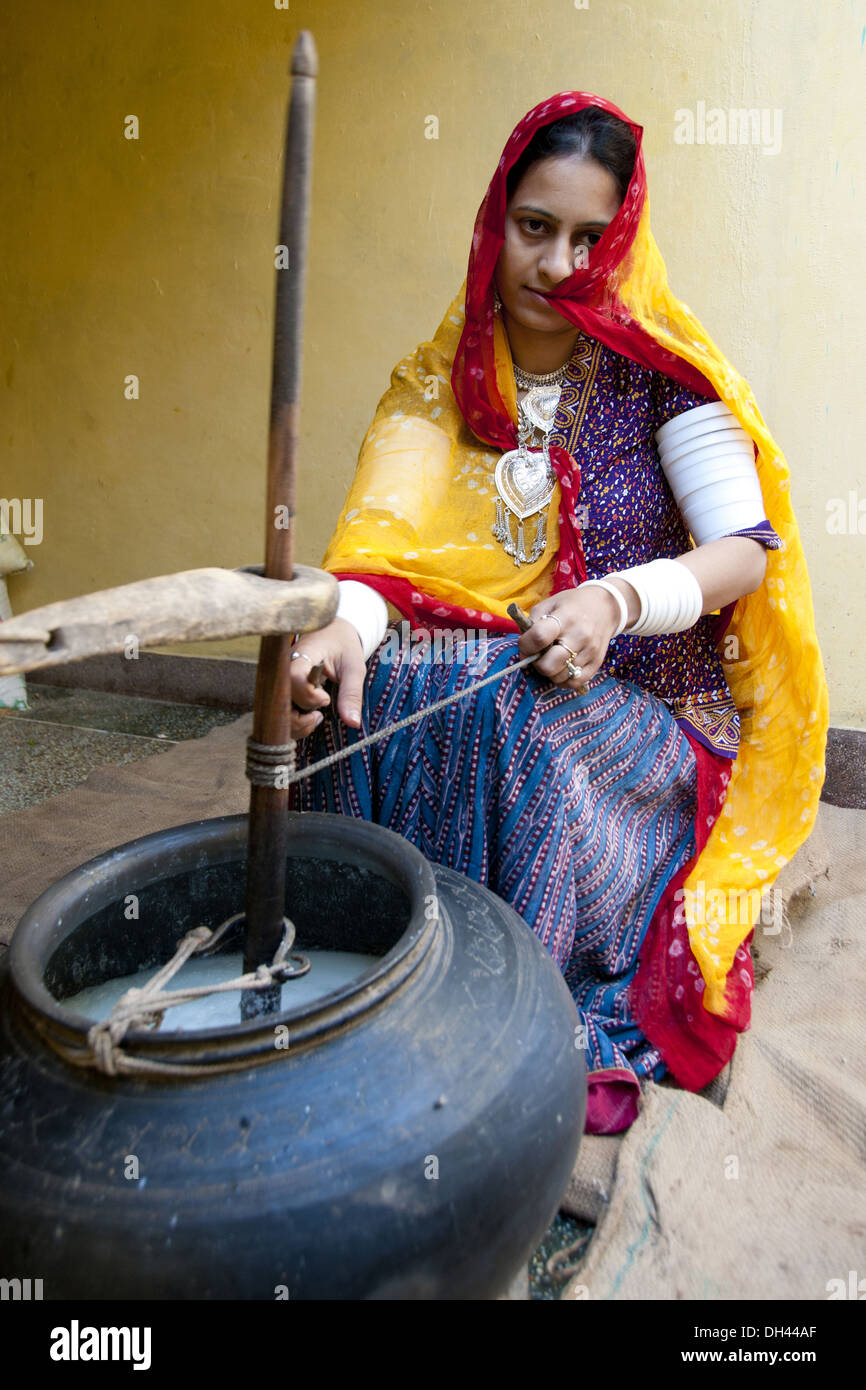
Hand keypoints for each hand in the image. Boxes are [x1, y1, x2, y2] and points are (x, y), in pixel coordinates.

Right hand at [289, 617, 367, 738]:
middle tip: (319, 715)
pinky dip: (293, 724)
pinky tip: (309, 718)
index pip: (293, 678)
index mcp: (302, 655)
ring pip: (276, 711)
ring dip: (295, 724)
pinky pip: (280, 712)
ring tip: (316, 717)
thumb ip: (351, 694)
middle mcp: (284, 669)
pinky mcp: (281, 690)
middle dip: (299, 718)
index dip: (309, 695)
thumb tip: (353, 723)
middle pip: (280, 701)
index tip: (326, 697)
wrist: (333, 633)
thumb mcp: (354, 668)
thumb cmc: (343, 646)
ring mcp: (281, 681)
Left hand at [517, 585, 624, 687]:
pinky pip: (575, 682)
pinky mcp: (597, 663)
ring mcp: (590, 651)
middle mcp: (579, 636)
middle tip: (539, 656)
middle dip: (537, 664)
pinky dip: (564, 680)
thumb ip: (532, 624)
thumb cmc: (571, 605)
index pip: (539, 637)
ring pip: (560, 677)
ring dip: (550, 672)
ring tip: (552, 659)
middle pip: (548, 665)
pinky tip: (562, 668)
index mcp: (565, 617)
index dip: (525, 646)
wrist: (605, 607)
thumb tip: (524, 651)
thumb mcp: (549, 604)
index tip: (525, 645)